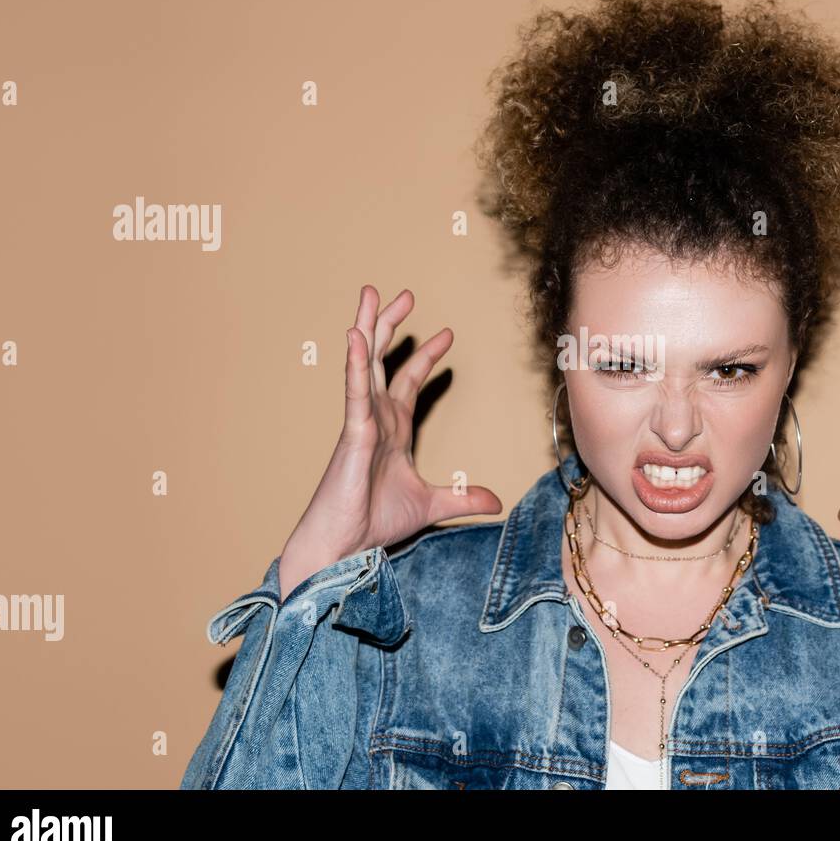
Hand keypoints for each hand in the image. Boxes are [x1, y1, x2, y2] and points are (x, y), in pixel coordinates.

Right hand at [278, 285, 502, 599]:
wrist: (343, 546)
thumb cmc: (373, 522)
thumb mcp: (431, 505)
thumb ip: (462, 498)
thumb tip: (496, 500)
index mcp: (392, 429)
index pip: (409, 382)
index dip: (425, 356)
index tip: (446, 333)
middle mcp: (375, 418)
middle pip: (382, 360)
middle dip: (392, 326)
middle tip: (404, 294)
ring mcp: (361, 423)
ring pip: (364, 365)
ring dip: (368, 328)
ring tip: (371, 294)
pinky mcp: (352, 435)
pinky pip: (354, 393)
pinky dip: (354, 364)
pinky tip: (354, 335)